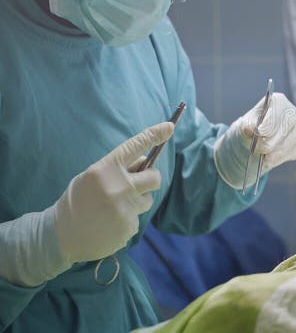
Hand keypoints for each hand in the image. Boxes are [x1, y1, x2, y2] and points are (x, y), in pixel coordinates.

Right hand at [54, 122, 174, 263]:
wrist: (60, 235)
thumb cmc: (77, 202)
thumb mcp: (91, 177)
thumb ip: (117, 168)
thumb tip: (144, 161)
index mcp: (106, 169)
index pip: (135, 146)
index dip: (154, 135)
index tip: (169, 126)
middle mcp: (119, 187)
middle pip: (154, 178)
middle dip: (150, 179)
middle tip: (138, 184)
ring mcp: (125, 208)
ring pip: (148, 200)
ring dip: (137, 202)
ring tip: (113, 209)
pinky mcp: (128, 227)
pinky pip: (137, 219)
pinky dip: (127, 221)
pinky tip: (108, 224)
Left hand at [214, 93, 295, 188]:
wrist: (256, 140)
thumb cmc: (252, 128)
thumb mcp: (245, 125)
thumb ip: (246, 127)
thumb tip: (248, 129)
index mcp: (278, 101)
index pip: (279, 107)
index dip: (271, 120)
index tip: (260, 132)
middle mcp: (292, 112)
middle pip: (287, 125)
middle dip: (273, 139)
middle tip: (261, 149)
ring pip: (292, 140)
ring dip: (277, 152)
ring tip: (264, 159)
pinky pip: (294, 151)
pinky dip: (281, 158)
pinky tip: (270, 160)